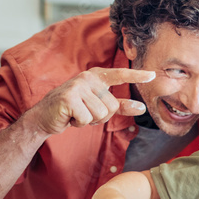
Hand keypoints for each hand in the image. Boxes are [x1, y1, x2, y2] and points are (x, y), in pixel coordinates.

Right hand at [27, 67, 155, 135]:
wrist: (44, 117)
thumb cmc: (74, 110)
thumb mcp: (97, 105)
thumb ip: (119, 106)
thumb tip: (142, 108)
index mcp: (96, 76)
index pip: (120, 75)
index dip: (137, 76)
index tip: (153, 75)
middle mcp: (87, 78)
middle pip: (112, 106)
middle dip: (100, 117)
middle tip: (84, 113)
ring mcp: (77, 86)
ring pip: (101, 113)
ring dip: (89, 121)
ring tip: (77, 114)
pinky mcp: (69, 98)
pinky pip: (87, 119)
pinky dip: (79, 123)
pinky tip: (70, 117)